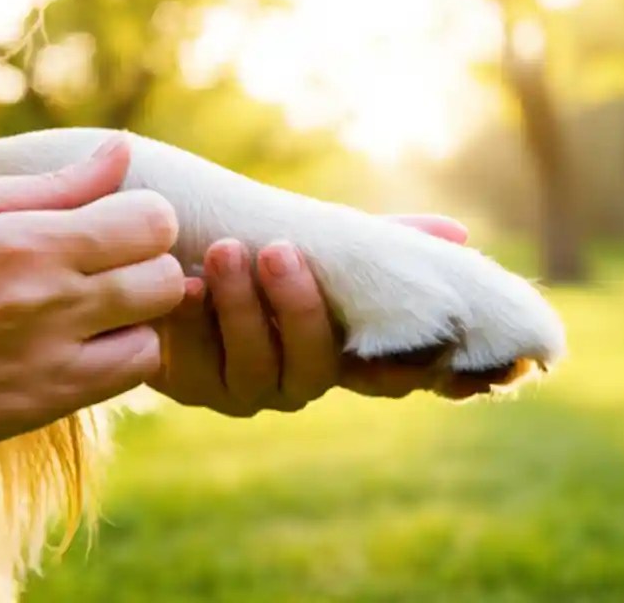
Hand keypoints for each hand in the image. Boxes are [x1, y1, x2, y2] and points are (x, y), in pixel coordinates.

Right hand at [0, 138, 183, 459]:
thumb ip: (48, 182)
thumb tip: (121, 152)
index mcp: (30, 243)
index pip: (153, 222)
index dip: (142, 214)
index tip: (110, 219)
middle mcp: (52, 306)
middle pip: (165, 280)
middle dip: (145, 263)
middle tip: (103, 264)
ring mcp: (49, 366)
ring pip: (153, 339)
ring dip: (136, 319)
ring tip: (92, 310)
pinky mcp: (36, 410)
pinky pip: (120, 385)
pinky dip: (113, 362)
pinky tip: (74, 347)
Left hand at [150, 216, 468, 416]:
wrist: (167, 265)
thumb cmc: (259, 255)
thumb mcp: (319, 244)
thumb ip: (377, 240)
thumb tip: (456, 233)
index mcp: (338, 355)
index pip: (387, 377)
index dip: (403, 364)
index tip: (400, 319)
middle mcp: (292, 383)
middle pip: (311, 367)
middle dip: (297, 308)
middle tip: (278, 251)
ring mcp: (236, 390)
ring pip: (248, 367)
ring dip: (239, 308)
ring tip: (224, 251)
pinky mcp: (182, 386)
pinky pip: (187, 366)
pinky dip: (187, 325)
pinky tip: (181, 287)